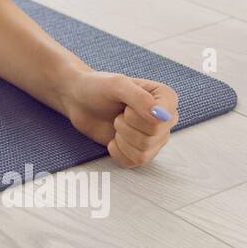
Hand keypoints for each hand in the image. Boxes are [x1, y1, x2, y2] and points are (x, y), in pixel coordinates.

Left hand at [59, 71, 178, 167]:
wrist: (80, 100)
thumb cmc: (98, 87)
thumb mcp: (117, 85)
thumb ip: (140, 98)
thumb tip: (162, 116)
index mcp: (166, 98)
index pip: (162, 120)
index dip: (137, 116)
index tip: (126, 107)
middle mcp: (165, 119)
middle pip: (152, 137)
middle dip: (125, 126)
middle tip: (118, 114)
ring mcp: (155, 138)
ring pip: (144, 153)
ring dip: (121, 139)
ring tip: (116, 124)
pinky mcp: (142, 151)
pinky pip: (135, 163)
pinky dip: (118, 152)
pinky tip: (113, 139)